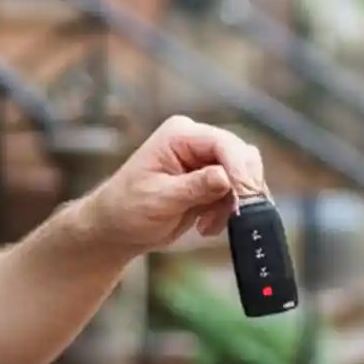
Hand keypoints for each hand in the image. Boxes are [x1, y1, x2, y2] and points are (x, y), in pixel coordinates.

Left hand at [86, 115, 268, 255]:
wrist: (117, 228)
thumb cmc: (127, 209)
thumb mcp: (160, 199)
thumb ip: (195, 187)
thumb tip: (227, 177)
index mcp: (179, 135)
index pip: (222, 143)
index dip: (239, 169)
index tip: (246, 197)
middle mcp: (196, 142)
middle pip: (240, 156)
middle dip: (242, 187)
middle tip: (237, 215)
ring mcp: (205, 161)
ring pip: (243, 176)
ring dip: (234, 204)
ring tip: (209, 224)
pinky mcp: (211, 181)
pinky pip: (236, 193)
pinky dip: (229, 212)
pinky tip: (207, 226)